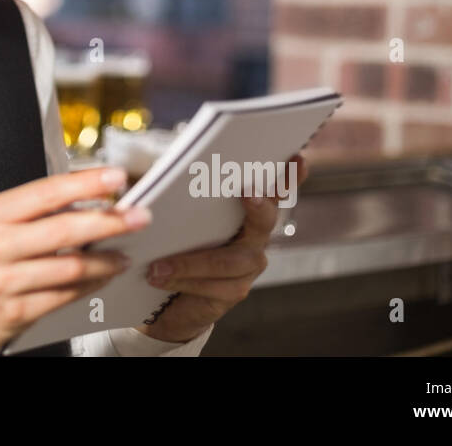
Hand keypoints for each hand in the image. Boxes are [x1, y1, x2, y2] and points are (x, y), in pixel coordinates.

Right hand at [0, 167, 151, 355]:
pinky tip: (105, 276)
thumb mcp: (1, 225)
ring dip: (106, 260)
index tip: (116, 178)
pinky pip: (66, 295)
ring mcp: (5, 279)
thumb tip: (95, 198)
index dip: (85, 183)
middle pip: (64, 228)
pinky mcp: (17, 309)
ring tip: (124, 254)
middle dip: (108, 221)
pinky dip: (92, 284)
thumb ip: (41, 211)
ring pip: (70, 266)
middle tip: (138, 216)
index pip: (47, 192)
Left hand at [134, 153, 307, 343]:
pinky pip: (214, 287)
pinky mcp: (235, 291)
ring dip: (190, 262)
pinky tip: (157, 277)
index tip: (296, 158)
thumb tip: (155, 174)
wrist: (168, 292)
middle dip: (259, 206)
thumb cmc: (175, 240)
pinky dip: (182, 280)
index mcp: (246, 209)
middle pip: (264, 220)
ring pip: (228, 262)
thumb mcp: (173, 212)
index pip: (273, 188)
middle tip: (248, 194)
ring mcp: (249, 267)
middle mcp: (256, 236)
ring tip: (157, 265)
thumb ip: (175, 192)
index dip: (286, 176)